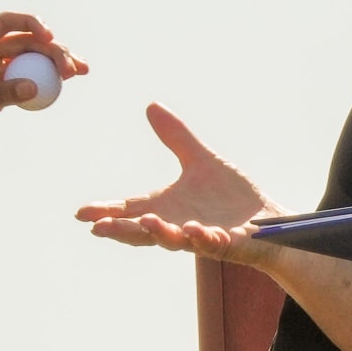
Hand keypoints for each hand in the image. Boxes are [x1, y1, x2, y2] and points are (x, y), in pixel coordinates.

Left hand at [0, 12, 87, 162]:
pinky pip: (27, 80)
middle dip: (51, 51)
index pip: (4, 24)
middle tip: (71, 68)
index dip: (30, 24)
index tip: (49, 38)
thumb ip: (0, 96)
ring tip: (80, 71)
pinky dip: (46, 81)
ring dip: (55, 63)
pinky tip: (66, 83)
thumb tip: (34, 86)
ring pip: (30, 60)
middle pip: (25, 42)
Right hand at [75, 104, 278, 260]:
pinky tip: (195, 230)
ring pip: (176, 240)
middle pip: (144, 232)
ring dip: (161, 233)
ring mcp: (202, 238)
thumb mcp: (202, 161)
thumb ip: (177, 138)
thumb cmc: (233, 198)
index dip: (107, 212)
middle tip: (99, 229)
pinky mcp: (228, 244)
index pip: (131, 211)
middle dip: (123, 230)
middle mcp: (180, 226)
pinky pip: (213, 243)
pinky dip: (203, 238)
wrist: (270, 223)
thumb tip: (151, 106)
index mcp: (169, 208)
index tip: (81, 214)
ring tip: (147, 223)